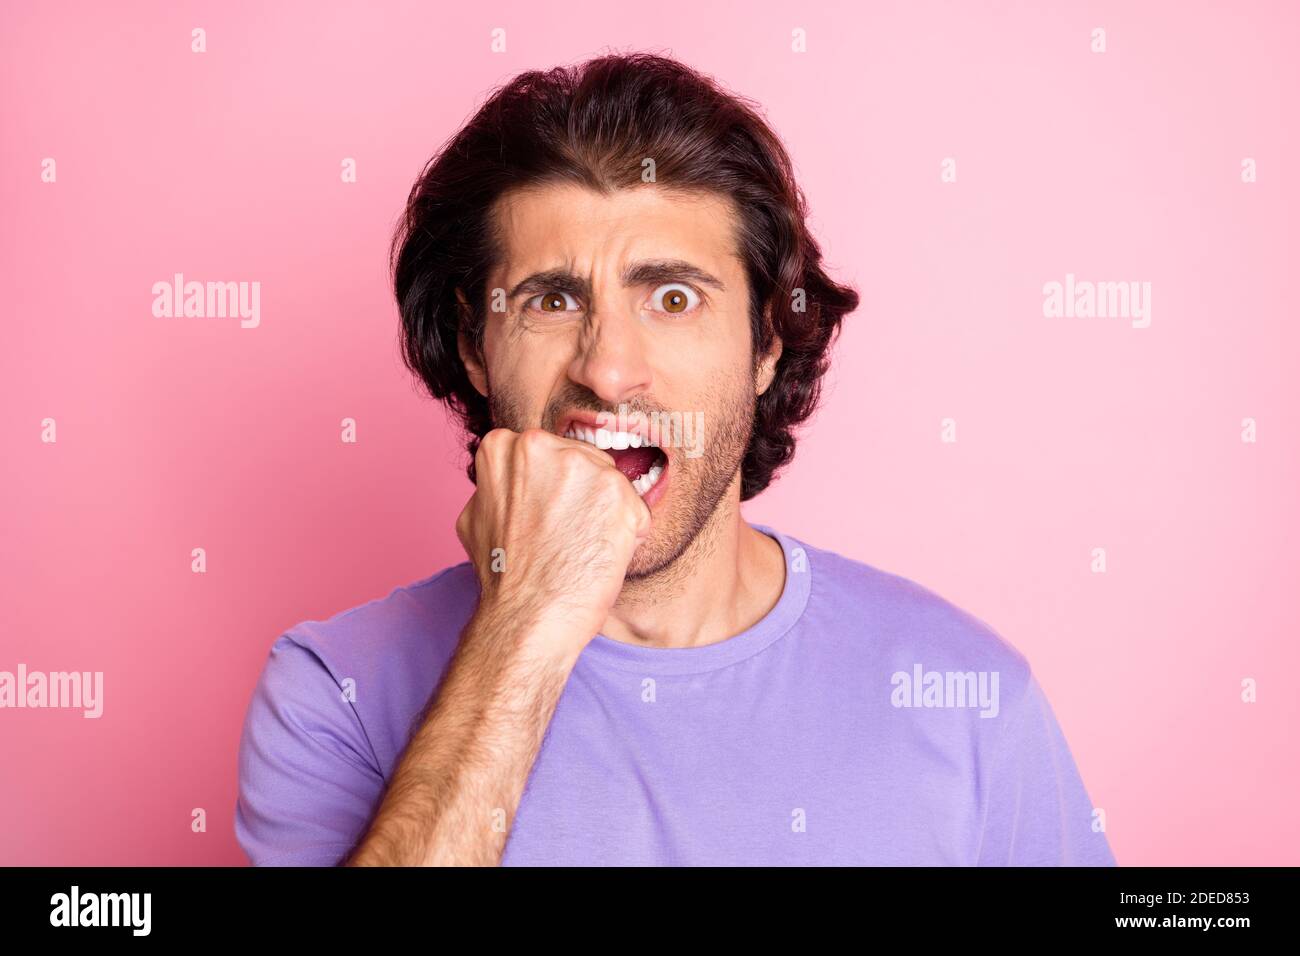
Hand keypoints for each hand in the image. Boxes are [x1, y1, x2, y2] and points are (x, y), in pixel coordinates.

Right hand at [455, 427, 650, 657]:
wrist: (526, 616)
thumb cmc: (502, 575)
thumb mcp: (478, 512)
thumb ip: (502, 482)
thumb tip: (515, 475)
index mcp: (506, 446)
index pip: (550, 452)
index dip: (553, 488)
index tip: (547, 515)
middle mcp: (544, 446)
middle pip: (584, 461)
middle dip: (582, 496)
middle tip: (565, 536)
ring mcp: (584, 467)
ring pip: (611, 484)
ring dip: (605, 515)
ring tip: (580, 547)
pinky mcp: (620, 494)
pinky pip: (636, 509)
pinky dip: (627, 535)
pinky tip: (600, 555)